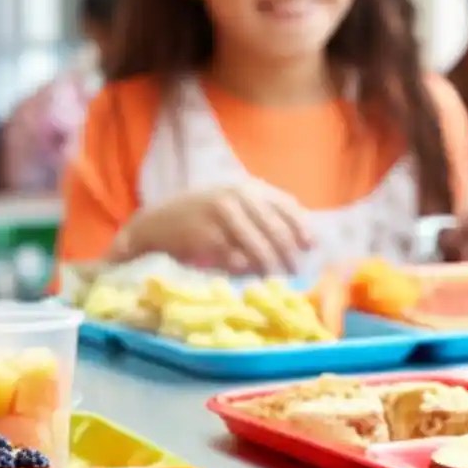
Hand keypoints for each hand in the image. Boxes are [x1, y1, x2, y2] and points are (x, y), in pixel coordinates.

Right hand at [115, 185, 313, 274]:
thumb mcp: (233, 203)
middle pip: (275, 229)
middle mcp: (237, 197)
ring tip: (276, 280)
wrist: (158, 221)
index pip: (285, 206)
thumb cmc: (203, 215)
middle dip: (288, 254)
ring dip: (270, 267)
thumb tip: (304, 242)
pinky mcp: (206, 237)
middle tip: (295, 273)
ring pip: (257, 246)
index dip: (301, 228)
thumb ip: (264, 214)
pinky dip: (244, 270)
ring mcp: (221, 216)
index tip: (309, 248)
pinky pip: (234, 258)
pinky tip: (247, 276)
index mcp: (248, 187)